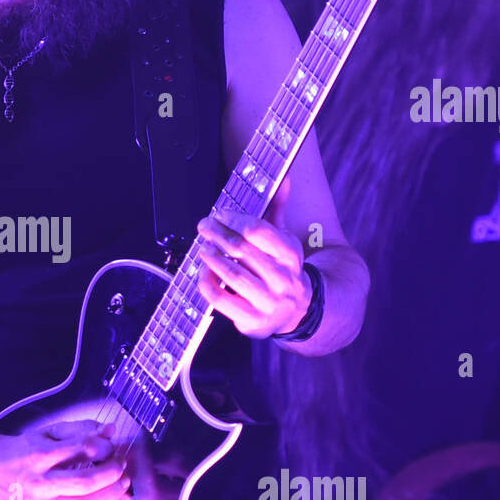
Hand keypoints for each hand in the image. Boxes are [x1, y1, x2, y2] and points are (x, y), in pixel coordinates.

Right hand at [0, 418, 133, 499]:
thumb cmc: (22, 450)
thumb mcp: (48, 432)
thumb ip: (80, 430)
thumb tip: (111, 431)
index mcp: (38, 455)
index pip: (78, 449)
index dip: (102, 447)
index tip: (110, 446)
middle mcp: (38, 483)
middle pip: (84, 484)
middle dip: (111, 475)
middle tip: (121, 466)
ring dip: (112, 497)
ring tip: (124, 486)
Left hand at [195, 178, 311, 338]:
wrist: (297, 310)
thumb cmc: (281, 268)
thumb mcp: (284, 239)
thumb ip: (278, 209)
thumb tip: (285, 178)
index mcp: (291, 254)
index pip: (258, 230)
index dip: (234, 219)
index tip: (219, 214)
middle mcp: (283, 278)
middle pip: (242, 250)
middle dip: (218, 234)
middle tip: (203, 226)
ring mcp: (268, 302)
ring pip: (233, 275)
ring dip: (212, 258)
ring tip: (203, 247)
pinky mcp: (253, 321)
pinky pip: (222, 300)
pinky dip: (208, 284)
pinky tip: (203, 272)